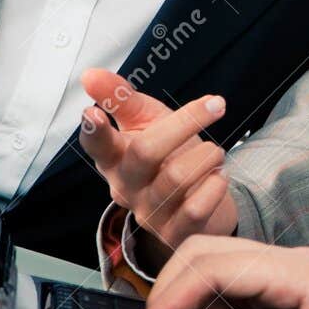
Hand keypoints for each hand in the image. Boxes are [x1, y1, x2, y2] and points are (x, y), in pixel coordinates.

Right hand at [78, 68, 238, 250]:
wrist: (202, 204)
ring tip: (215, 152)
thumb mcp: (147, 122)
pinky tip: (218, 177)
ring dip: (208, 154)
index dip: (94, 130)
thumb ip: (122, 99)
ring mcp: (149, 213)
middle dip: (185, 122)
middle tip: (216, 105)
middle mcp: (126, 188)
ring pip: (177, 176)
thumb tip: (90, 74)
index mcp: (115, 159)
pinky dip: (216, 185)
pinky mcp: (175, 234)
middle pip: (145, 152)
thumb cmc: (171, 155)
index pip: (98, 145)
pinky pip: (196, 208)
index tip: (93, 112)